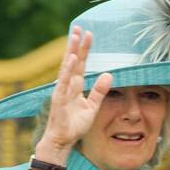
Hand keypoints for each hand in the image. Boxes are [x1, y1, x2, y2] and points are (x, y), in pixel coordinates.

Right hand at [37, 26, 113, 153]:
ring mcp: (62, 92)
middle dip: (76, 45)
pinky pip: (65, 84)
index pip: (80, 64)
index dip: (85, 49)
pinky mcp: (59, 100)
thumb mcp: (92, 106)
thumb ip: (99, 91)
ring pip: (67, 69)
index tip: (88, 34)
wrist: (62, 140)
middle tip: (79, 28)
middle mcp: (67, 85)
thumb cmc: (74, 125)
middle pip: (72, 61)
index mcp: (74, 86)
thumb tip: (109, 74)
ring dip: (71, 53)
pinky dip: (68, 71)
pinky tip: (72, 60)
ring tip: (75, 38)